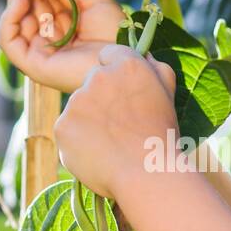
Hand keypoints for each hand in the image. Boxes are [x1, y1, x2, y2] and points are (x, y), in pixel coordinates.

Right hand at [0, 0, 126, 91]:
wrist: (124, 60)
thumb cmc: (116, 36)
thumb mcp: (92, 2)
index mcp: (63, 25)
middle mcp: (48, 37)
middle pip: (28, 2)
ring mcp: (38, 50)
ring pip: (16, 16)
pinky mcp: (31, 64)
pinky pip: (8, 40)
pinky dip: (10, 18)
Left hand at [54, 45, 178, 197]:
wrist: (147, 175)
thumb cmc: (162, 137)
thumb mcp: (168, 94)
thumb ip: (156, 68)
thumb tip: (145, 55)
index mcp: (126, 65)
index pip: (109, 55)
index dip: (115, 75)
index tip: (123, 95)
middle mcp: (97, 77)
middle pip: (91, 82)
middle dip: (101, 98)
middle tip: (119, 126)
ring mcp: (76, 101)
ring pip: (78, 107)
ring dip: (89, 120)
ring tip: (111, 144)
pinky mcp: (62, 125)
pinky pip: (68, 129)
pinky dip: (78, 141)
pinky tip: (98, 153)